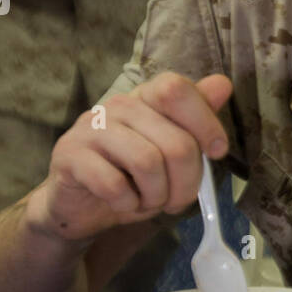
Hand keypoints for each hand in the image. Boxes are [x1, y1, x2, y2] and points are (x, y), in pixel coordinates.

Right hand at [26, 71, 233, 241]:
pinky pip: (114, 185)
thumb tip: (222, 85)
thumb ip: (195, 120)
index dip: (205, 122)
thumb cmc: (130, 177)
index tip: (216, 152)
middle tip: (176, 200)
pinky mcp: (69, 155)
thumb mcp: (170, 151)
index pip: (176, 89)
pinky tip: (124, 204)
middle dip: (186, 183)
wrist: (80, 206)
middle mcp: (117, 106)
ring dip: (157, 196)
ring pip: (147, 163)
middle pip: (175, 141)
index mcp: (144, 98)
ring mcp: (90, 128)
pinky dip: (128, 204)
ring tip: (150, 202)